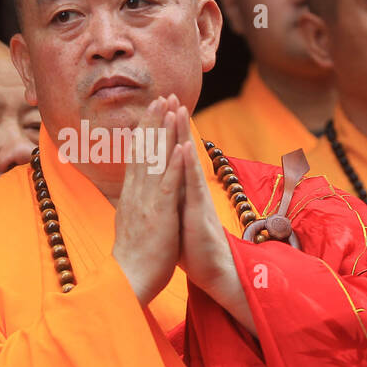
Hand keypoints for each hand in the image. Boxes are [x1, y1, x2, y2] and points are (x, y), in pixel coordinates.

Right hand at [111, 95, 186, 305]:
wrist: (128, 281)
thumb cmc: (132, 259)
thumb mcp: (130, 225)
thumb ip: (132, 207)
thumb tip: (131, 197)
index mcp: (132, 196)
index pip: (138, 157)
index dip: (144, 133)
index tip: (151, 112)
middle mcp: (137, 193)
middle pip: (145, 151)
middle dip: (153, 123)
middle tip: (161, 97)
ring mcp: (147, 202)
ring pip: (156, 160)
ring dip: (164, 133)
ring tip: (170, 109)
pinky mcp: (160, 214)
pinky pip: (168, 184)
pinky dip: (174, 164)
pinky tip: (181, 146)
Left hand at [177, 109, 255, 332]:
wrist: (212, 272)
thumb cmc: (192, 248)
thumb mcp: (174, 219)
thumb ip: (168, 201)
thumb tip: (158, 190)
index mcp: (179, 191)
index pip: (170, 156)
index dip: (163, 133)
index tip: (155, 109)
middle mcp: (189, 189)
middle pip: (180, 150)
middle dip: (173, 123)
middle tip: (168, 95)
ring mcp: (196, 198)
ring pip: (188, 160)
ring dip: (183, 134)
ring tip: (178, 109)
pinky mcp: (199, 211)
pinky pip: (193, 184)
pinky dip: (188, 165)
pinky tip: (184, 146)